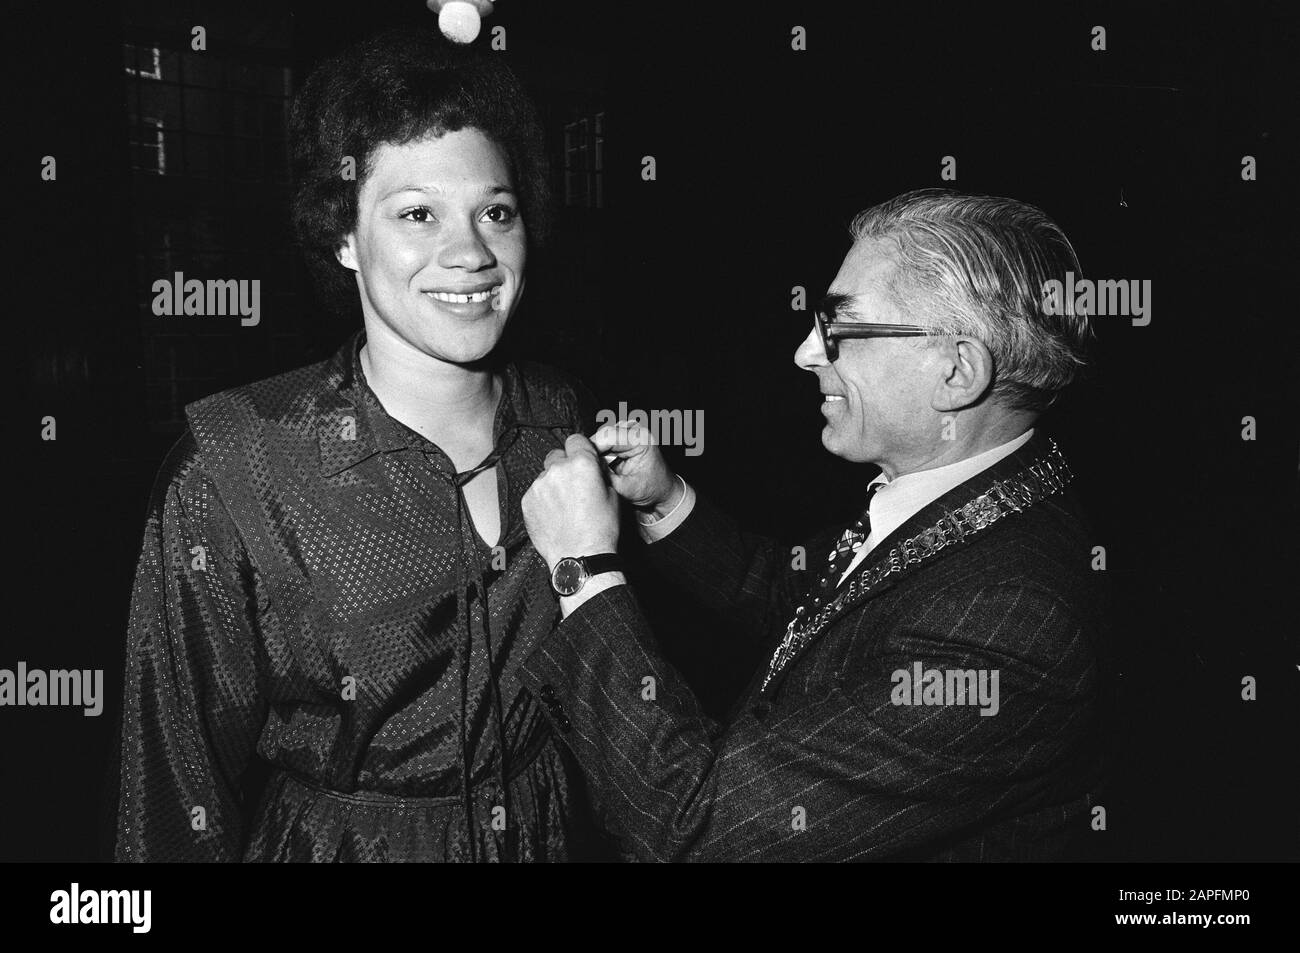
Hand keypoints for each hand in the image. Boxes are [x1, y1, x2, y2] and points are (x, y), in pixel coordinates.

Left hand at [523, 434, 620, 569]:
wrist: (579, 557)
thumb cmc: (600, 530)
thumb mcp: (612, 496)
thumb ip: (598, 474)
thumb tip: (592, 467)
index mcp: (582, 464)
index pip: (575, 440)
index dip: (580, 449)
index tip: (581, 458)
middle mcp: (557, 470)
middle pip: (557, 455)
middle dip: (564, 466)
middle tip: (573, 486)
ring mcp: (539, 485)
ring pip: (545, 475)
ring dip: (553, 484)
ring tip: (564, 506)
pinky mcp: (527, 501)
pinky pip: (535, 492)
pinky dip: (542, 500)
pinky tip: (554, 515)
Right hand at [591, 419, 682, 516]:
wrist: (662, 491)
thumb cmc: (652, 489)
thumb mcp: (626, 488)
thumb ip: (605, 476)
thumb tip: (585, 467)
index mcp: (641, 438)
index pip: (608, 435)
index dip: (591, 449)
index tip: (581, 463)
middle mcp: (635, 429)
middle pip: (602, 434)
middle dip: (592, 451)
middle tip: (587, 469)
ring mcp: (628, 430)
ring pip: (599, 437)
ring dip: (595, 453)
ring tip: (597, 469)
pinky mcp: (622, 436)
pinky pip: (602, 442)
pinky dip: (598, 454)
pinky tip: (601, 465)